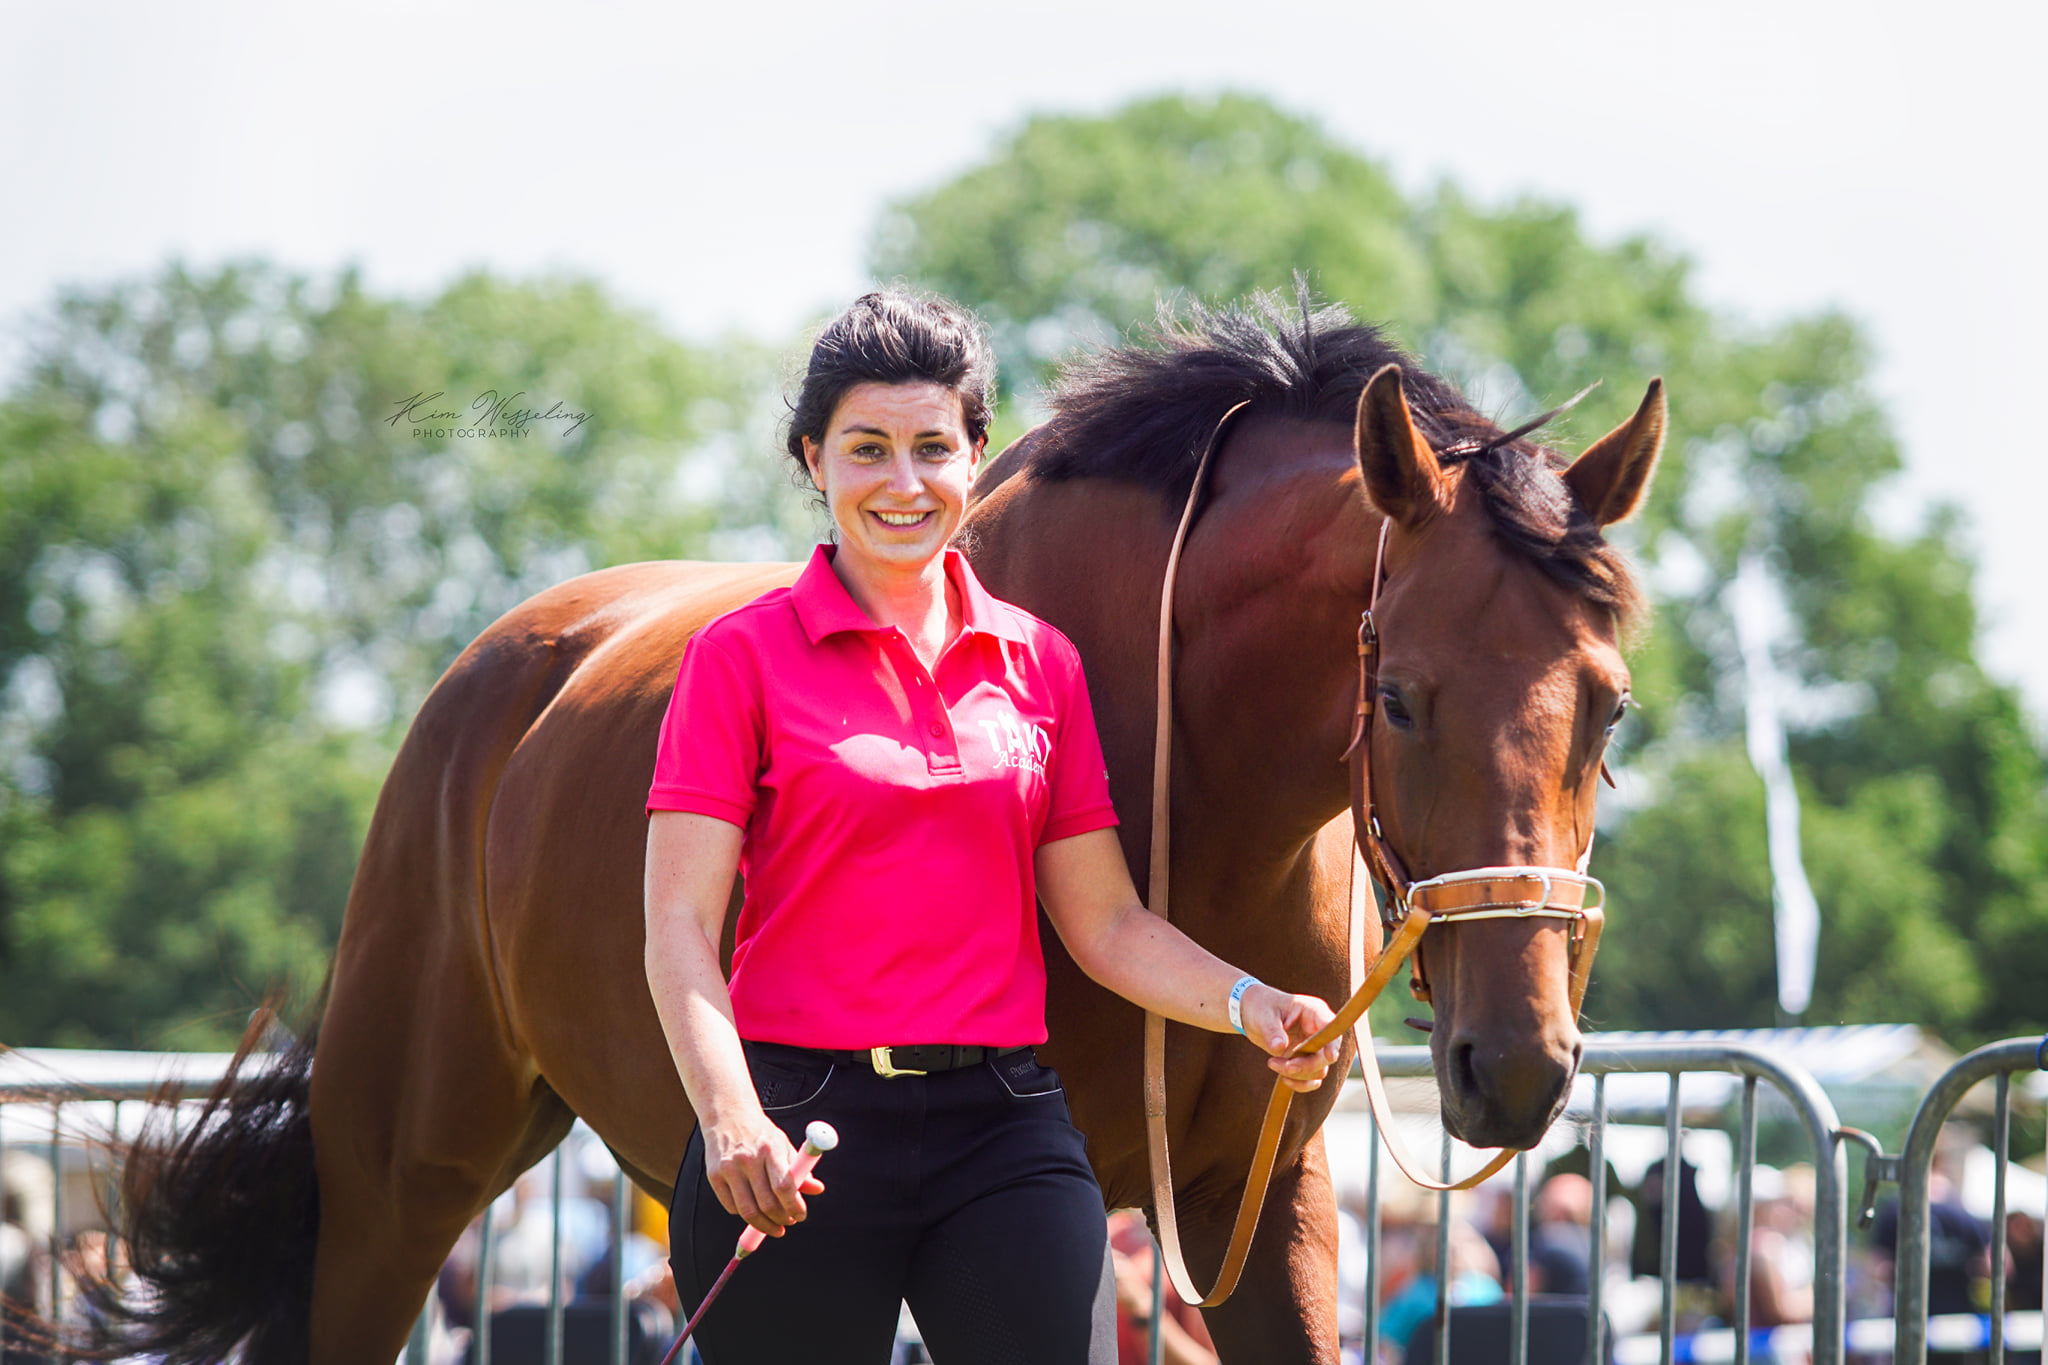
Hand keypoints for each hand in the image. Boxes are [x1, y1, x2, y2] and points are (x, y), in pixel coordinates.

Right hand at [702, 1110, 826, 1237]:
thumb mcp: (783, 1143)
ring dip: (764, 1225)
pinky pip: (731, 1207)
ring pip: (747, 1211)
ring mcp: (729, 1168)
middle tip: (788, 1222)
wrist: (727, 1115)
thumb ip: (799, 1168)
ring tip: (774, 1225)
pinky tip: (753, 1210)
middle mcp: (748, 1159)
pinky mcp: (714, 1175)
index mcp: (770, 1149)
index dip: (794, 1206)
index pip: (784, 1186)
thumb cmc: (760, 1133)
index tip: (800, 1215)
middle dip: (781, 1220)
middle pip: (766, 1203)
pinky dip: (744, 1215)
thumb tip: (817, 1189)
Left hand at [1240, 985, 1341, 1091]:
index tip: (1329, 1056)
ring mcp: (1314, 1047)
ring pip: (1319, 1070)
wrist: (1253, 1013)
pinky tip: (1283, 1079)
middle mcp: (1319, 1030)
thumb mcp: (1263, 1015)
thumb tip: (1279, 1047)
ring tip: (1272, 1062)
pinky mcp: (1305, 1060)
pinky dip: (1300, 1084)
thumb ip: (1272, 1030)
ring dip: (1297, 1074)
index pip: (1332, 1028)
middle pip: (1327, 1055)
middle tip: (1286, 1066)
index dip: (1333, 1043)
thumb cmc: (1261, 1007)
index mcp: (1314, 1011)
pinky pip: (1312, 1079)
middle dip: (1307, 1066)